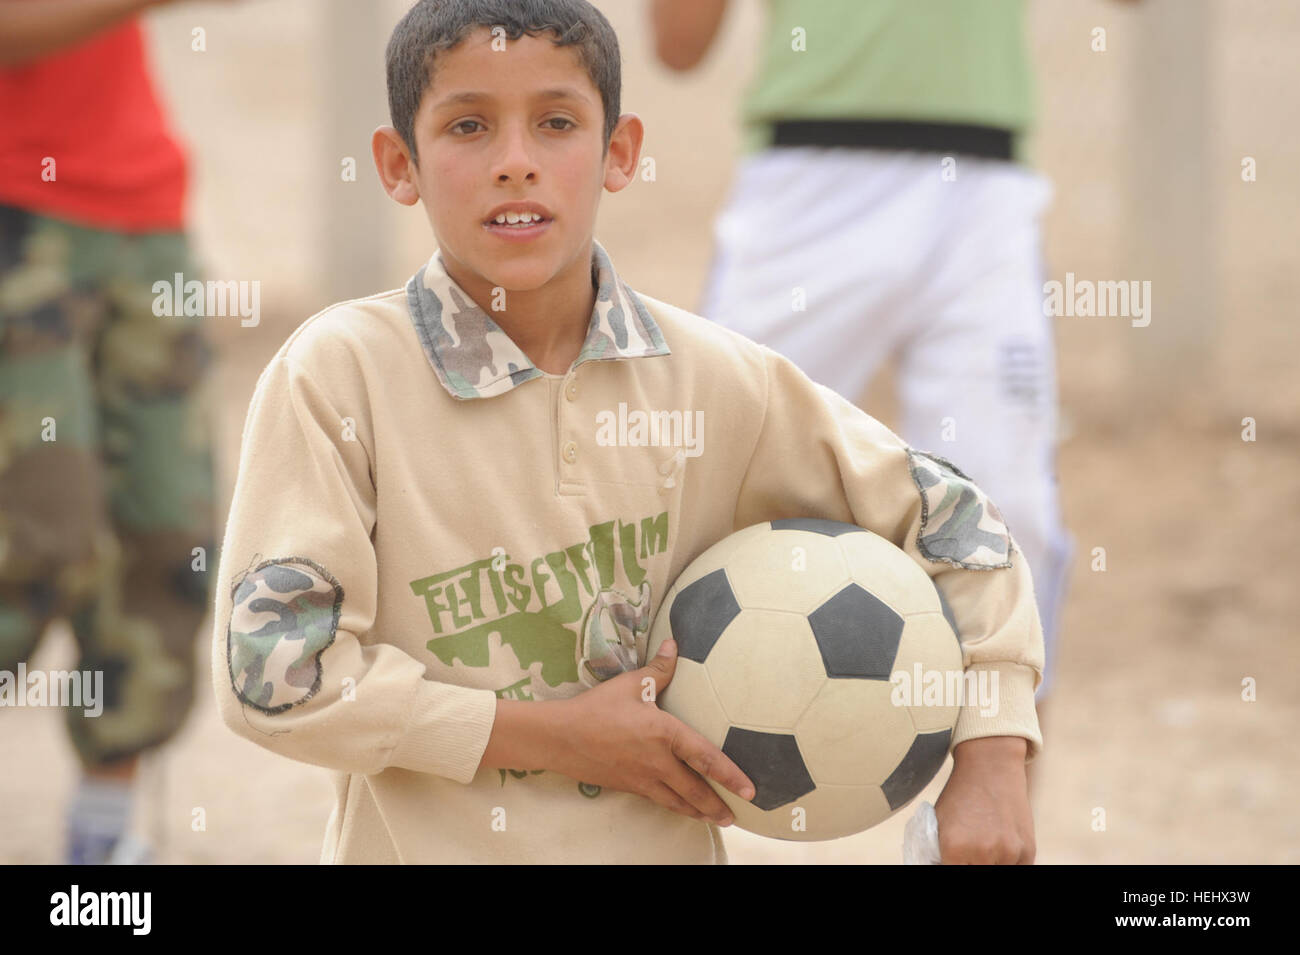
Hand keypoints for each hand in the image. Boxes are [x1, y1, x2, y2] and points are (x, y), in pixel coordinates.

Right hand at [551, 637, 755, 824]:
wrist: (560, 737)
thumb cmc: (597, 708)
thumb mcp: (629, 685)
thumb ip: (658, 669)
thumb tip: (675, 644)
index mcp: (664, 734)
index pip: (705, 757)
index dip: (730, 775)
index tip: (749, 789)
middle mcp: (658, 761)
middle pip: (695, 789)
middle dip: (717, 805)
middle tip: (736, 816)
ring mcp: (643, 778)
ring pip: (678, 800)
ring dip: (699, 811)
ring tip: (716, 819)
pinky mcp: (629, 786)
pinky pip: (659, 800)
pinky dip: (675, 806)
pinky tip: (681, 808)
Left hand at [933, 736, 1034, 863]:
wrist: (991, 767)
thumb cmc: (960, 794)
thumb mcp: (939, 822)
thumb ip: (940, 852)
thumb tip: (940, 865)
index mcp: (954, 846)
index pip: (947, 872)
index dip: (947, 865)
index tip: (950, 859)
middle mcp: (983, 852)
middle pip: (974, 873)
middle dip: (968, 863)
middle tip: (967, 852)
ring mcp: (1009, 853)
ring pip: (997, 872)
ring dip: (989, 862)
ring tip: (984, 845)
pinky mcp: (1028, 851)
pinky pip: (1017, 869)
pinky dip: (1007, 862)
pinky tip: (1000, 847)